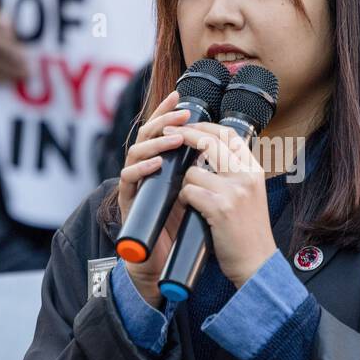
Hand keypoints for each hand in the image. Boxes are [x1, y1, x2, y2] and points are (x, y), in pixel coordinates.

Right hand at [118, 90, 193, 307]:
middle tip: (181, 115)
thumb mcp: (201, 194)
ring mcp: (135, 185)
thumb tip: (230, 149)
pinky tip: (154, 165)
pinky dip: (141, 171)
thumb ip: (207, 172)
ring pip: (135, 152)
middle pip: (146, 134)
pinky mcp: (129, 203)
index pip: (162, 130)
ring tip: (176, 139)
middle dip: (163, 121)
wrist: (164, 261)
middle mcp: (145, 170)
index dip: (167, 111)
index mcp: (162, 164)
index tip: (181, 97)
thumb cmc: (183, 228)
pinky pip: (128, 181)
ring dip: (156, 143)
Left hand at [166, 121, 278, 288]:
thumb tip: (207, 154)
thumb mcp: (250, 195)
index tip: (187, 126)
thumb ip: (235, 174)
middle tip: (166, 135)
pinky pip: (189, 192)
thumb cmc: (248, 232)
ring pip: (193, 172)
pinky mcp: (220, 208)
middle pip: (210, 143)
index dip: (206, 126)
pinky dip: (184, 200)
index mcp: (254, 170)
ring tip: (190, 200)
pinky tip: (190, 209)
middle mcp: (246, 176)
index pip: (230, 135)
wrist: (257, 262)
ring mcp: (234, 191)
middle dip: (185, 136)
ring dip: (185, 184)